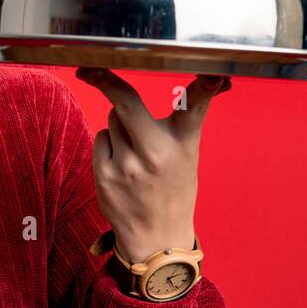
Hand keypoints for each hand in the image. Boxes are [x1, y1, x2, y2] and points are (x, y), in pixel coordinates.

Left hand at [75, 69, 231, 261]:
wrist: (156, 239)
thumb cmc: (174, 189)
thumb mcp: (189, 153)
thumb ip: (190, 116)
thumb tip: (215, 80)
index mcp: (183, 143)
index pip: (194, 105)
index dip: (205, 85)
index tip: (213, 73)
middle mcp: (156, 152)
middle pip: (126, 101)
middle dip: (105, 80)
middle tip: (90, 68)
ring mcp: (127, 164)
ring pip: (112, 118)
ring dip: (119, 124)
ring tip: (135, 149)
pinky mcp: (105, 175)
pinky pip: (101, 138)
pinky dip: (108, 144)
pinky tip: (121, 163)